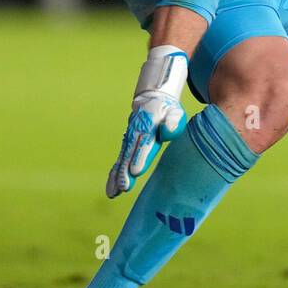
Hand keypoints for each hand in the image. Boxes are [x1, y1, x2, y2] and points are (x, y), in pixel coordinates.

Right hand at [106, 47, 189, 197]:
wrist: (153, 94)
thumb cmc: (167, 106)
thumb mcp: (174, 110)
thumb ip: (172, 122)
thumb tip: (167, 131)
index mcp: (149, 125)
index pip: (144, 144)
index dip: (140, 157)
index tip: (136, 171)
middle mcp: (136, 132)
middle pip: (129, 154)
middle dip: (125, 172)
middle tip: (123, 188)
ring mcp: (130, 137)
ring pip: (122, 158)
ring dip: (117, 176)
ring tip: (113, 193)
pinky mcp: (128, 143)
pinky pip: (120, 159)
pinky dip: (115, 173)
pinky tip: (112, 189)